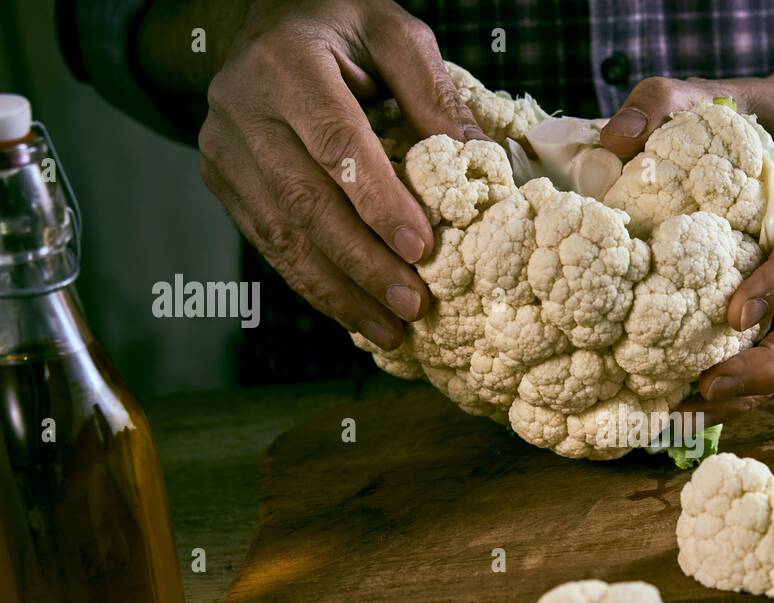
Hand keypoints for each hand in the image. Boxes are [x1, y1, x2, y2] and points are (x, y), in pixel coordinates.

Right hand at [198, 0, 489, 349]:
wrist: (263, 19)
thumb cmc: (339, 25)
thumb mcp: (394, 34)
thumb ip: (433, 92)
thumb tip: (480, 163)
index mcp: (287, 63)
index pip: (335, 144)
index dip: (378, 202)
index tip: (420, 249)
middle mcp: (242, 107)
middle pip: (306, 202)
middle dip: (363, 263)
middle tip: (413, 306)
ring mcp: (224, 148)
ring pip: (282, 234)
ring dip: (340, 291)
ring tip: (390, 330)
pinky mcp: (222, 180)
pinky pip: (270, 243)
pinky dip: (314, 284)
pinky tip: (354, 314)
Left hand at [600, 76, 773, 425]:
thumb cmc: (756, 119)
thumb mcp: (714, 92)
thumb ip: (663, 102)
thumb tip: (611, 147)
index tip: (736, 313)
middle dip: (772, 364)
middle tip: (711, 387)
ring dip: (757, 388)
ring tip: (693, 407)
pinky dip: (747, 387)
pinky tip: (692, 402)